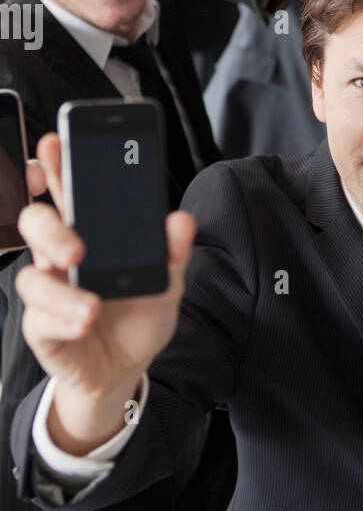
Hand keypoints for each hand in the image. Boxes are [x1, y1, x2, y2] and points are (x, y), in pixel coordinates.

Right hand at [14, 134, 194, 449]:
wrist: (124, 367)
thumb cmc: (137, 316)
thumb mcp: (167, 282)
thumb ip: (173, 253)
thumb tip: (182, 221)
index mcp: (90, 233)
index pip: (67, 191)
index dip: (56, 166)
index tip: (55, 143)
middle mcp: (62, 255)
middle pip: (36, 223)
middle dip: (50, 227)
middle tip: (77, 247)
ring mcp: (49, 289)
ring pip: (33, 275)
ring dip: (62, 291)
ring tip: (93, 306)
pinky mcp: (42, 325)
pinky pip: (39, 317)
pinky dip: (63, 319)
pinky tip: (85, 322)